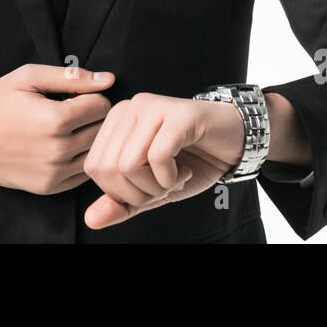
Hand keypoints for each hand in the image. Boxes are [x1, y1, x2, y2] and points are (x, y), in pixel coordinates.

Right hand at [0, 64, 114, 194]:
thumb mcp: (28, 77)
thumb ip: (71, 77)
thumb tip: (108, 79)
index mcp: (55, 120)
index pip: (102, 106)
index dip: (92, 96)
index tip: (76, 96)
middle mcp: (58, 151)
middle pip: (103, 130)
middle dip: (94, 117)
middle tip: (76, 110)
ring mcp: (54, 173)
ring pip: (95, 153)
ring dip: (89, 138)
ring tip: (69, 128)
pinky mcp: (49, 187)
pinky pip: (83, 173)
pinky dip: (79, 158)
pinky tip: (62, 146)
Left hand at [82, 93, 246, 228]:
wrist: (235, 142)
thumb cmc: (192, 161)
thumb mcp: (152, 190)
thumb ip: (121, 204)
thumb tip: (91, 220)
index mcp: (116, 121)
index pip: (94, 167)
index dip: (121, 193)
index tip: (150, 187)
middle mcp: (130, 107)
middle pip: (109, 168)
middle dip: (139, 193)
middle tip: (165, 185)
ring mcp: (152, 106)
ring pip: (129, 164)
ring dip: (157, 186)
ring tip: (176, 176)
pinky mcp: (177, 113)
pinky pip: (158, 157)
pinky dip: (171, 177)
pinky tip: (185, 171)